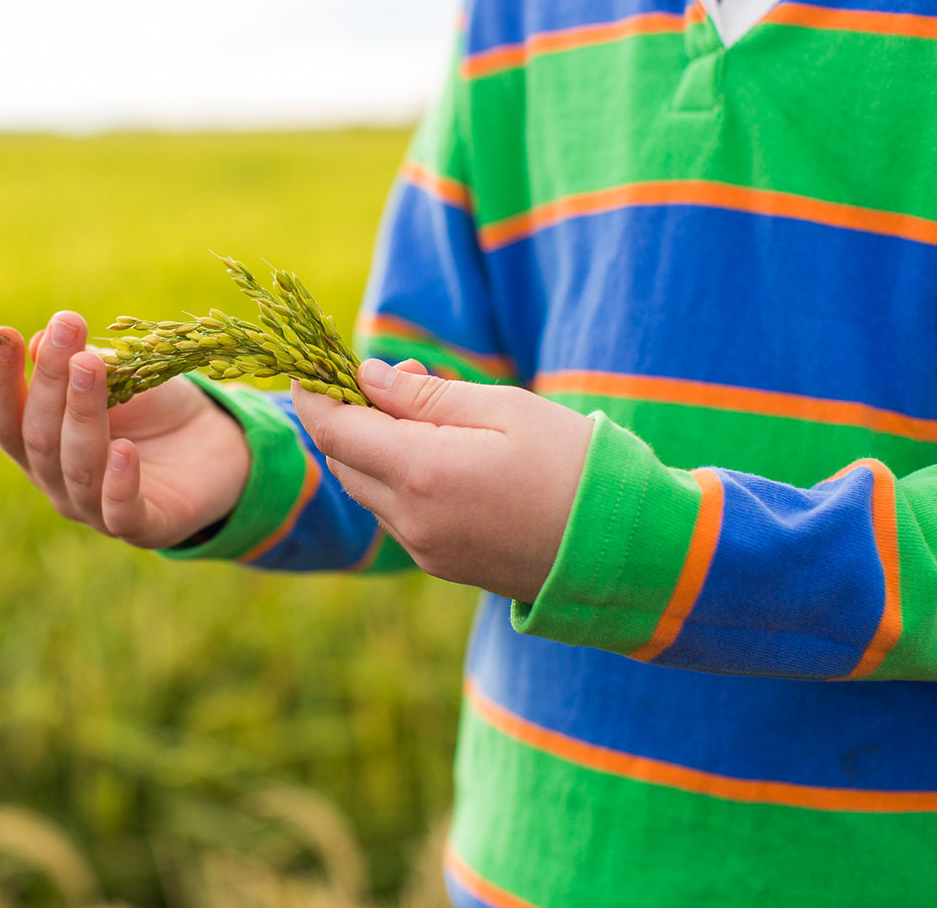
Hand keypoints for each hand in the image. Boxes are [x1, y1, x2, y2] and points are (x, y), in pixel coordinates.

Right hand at [0, 310, 249, 548]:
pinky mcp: (145, 528)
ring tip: (89, 366)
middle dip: (49, 379)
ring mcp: (96, 511)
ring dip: (82, 414)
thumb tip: (39, 340)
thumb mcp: (121, 376)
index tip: (4, 333)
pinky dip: (120, 482)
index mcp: (40, 447)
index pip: (5, 418)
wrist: (214, 444)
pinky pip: (123, 511)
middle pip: (39, 437)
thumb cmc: (153, 409)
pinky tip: (124, 449)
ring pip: (78, 468)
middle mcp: (57, 483)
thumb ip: (81, 364)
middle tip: (64, 327)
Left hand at [290, 359, 593, 600]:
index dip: (314, 398)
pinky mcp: (443, 565)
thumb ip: (426, 395)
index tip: (309, 370)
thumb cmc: (574, 465)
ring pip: (369, 491)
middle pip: (345, 462)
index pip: (335, 432)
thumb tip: (367, 379)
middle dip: (352, 418)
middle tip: (403, 377)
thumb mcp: (504, 410)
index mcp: (421, 473)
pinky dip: (399, 481)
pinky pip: (398, 516)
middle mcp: (412, 519)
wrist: (627, 550)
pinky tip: (443, 456)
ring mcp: (425, 549)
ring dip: (376, 450)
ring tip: (433, 412)